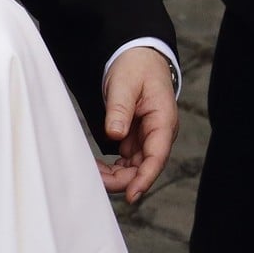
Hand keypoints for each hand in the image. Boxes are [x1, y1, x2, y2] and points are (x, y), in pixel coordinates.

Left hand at [99, 46, 178, 201]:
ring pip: (134, 169)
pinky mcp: (136, 140)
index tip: (133, 195)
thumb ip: (120, 109)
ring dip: (115, 176)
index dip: (145, 178)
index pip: (157, 156)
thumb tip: (114, 135)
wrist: (138, 57)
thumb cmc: (136, 67)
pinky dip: (112, 169)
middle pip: (144, 168)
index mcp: (163, 120)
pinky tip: (96, 168)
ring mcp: (147, 139)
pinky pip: (127, 162)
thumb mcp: (125, 83)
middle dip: (122, 180)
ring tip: (90, 172)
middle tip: (93, 180)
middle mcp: (158, 134)